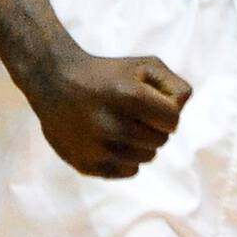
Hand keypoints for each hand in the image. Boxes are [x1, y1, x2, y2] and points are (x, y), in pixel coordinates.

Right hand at [32, 52, 191, 178]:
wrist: (55, 81)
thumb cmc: (109, 73)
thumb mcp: (145, 65)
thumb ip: (174, 86)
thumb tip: (180, 112)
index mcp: (128, 95)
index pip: (173, 121)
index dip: (167, 113)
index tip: (154, 105)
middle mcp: (111, 124)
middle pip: (160, 141)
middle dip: (154, 127)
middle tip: (134, 114)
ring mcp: (96, 147)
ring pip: (146, 158)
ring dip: (142, 143)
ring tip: (123, 125)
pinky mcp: (85, 164)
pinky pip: (127, 171)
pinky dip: (126, 158)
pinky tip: (111, 140)